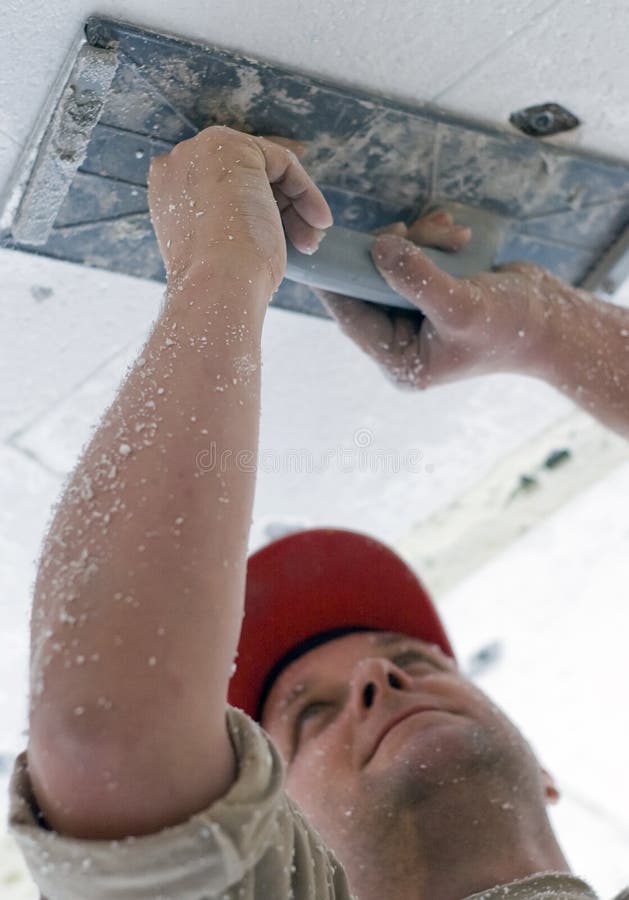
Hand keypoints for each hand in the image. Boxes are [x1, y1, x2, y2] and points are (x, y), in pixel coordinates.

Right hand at [147, 126, 332, 293]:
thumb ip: (235, 221)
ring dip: (297, 206)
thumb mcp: (224, 249)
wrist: (216, 286)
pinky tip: (319, 223)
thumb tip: (266, 216)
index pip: (224, 186)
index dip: (261, 205)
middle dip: (282, 208)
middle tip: (306, 242)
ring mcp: (200, 151)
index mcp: (169, 193)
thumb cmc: (223, 282)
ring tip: (312, 242)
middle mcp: (179, 165)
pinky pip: (282, 162)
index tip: (289, 228)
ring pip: (266, 168)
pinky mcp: (231, 146)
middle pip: (246, 176)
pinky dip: (306, 192)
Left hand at [312, 210, 564, 389]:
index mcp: (401, 361)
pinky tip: (456, 233)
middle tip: (407, 227)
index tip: (317, 250)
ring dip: (419, 243)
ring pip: (391, 271)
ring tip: (451, 232)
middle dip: (390, 253)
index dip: (333, 284)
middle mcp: (401, 344)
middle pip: (369, 291)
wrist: (552, 322)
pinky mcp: (427, 297)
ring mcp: (413, 320)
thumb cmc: (512, 325)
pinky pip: (412, 262)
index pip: (352, 320)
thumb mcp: (463, 303)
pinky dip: (430, 243)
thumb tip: (378, 247)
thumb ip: (418, 278)